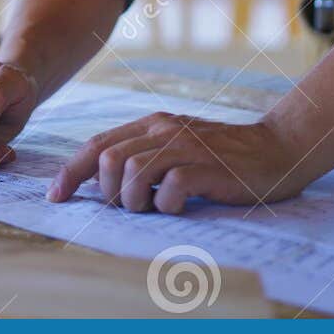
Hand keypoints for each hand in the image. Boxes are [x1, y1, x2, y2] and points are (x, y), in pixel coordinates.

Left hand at [46, 111, 308, 213]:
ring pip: (132, 171)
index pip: (96, 145)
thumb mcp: (177, 148)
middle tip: (131, 207)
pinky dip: (166, 205)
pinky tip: (179, 206)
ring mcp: (186, 147)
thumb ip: (143, 157)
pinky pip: (169, 188)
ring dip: (135, 201)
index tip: (56, 197)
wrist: (277, 149)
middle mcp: (164, 131)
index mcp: (152, 125)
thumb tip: (100, 181)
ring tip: (155, 207)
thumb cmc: (224, 157)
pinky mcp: (207, 167)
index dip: (70, 172)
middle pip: (108, 159)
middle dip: (109, 192)